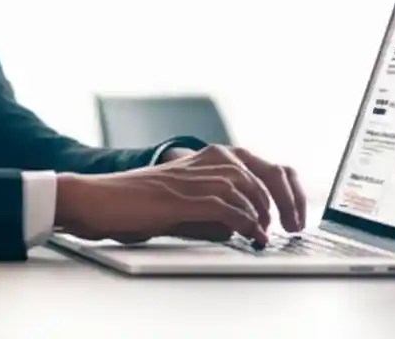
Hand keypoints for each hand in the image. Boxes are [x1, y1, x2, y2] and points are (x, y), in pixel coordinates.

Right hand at [54, 145, 306, 244]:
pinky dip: (246, 224)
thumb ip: (215, 208)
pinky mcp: (183, 198)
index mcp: (209, 156)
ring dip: (266, 215)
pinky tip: (253, 237)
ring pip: (250, 189)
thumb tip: (245, 226)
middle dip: (287, 201)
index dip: (288, 190)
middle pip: (266, 173)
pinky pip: (228, 208)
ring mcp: (195, 177)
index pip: (265, 165)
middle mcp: (207, 160)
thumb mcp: (184, 201)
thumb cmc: (135, 202)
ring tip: (269, 234)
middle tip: (292, 227)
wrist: (98, 198)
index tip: (297, 214)